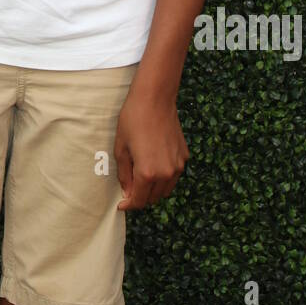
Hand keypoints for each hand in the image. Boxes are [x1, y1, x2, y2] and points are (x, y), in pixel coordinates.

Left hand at [114, 88, 188, 209]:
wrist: (155, 98)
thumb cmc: (133, 119)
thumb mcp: (121, 148)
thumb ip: (124, 173)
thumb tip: (127, 191)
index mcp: (147, 173)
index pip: (139, 200)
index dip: (129, 205)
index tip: (122, 205)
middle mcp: (166, 173)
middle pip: (153, 198)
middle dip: (141, 198)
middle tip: (129, 191)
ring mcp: (177, 165)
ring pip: (166, 189)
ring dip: (153, 190)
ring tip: (141, 180)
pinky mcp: (184, 156)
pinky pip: (174, 175)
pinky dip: (164, 177)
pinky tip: (154, 166)